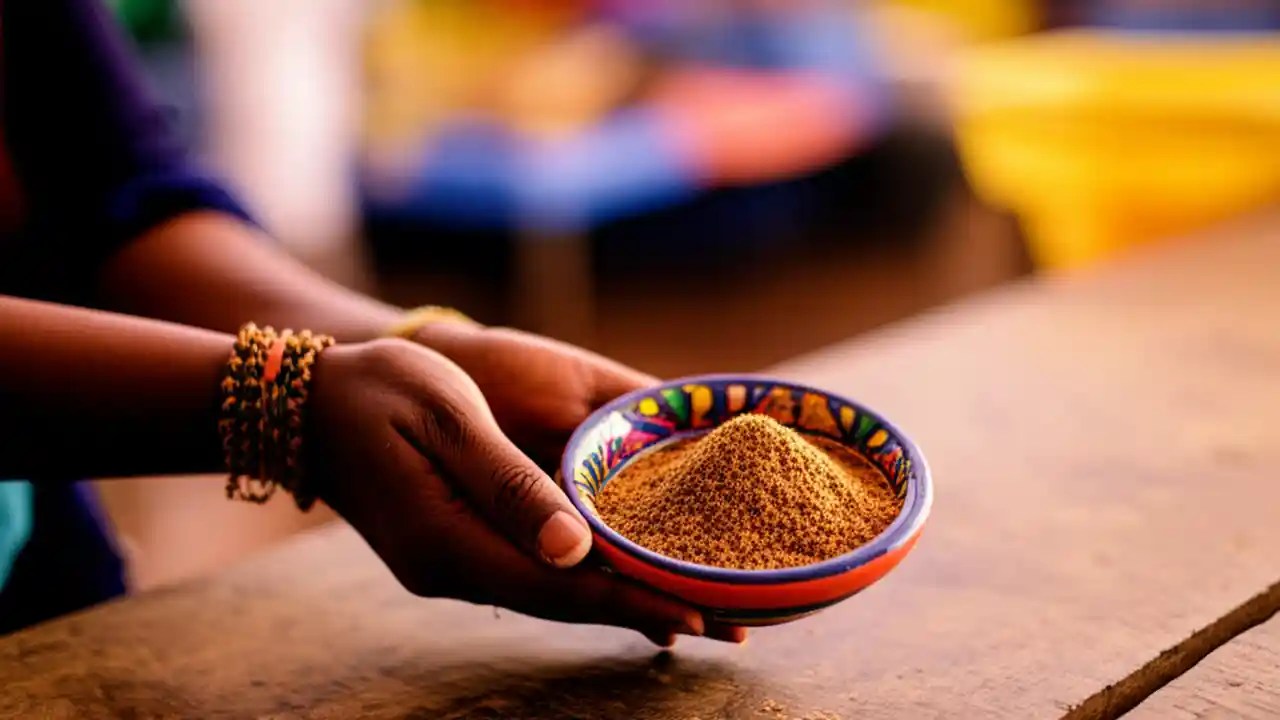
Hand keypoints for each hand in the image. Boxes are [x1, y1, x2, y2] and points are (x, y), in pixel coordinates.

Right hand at [305, 339, 731, 644]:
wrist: (301, 404)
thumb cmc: (375, 390)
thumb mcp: (447, 418)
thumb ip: (510, 485)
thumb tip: (576, 550)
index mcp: (448, 541)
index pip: (560, 588)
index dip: (632, 602)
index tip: (699, 615)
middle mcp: (449, 568)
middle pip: (564, 604)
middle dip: (643, 612)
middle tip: (724, 625)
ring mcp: (447, 564)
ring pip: (550, 594)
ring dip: (619, 599)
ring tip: (693, 605)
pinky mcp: (450, 547)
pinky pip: (530, 573)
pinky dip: (583, 577)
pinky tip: (621, 571)